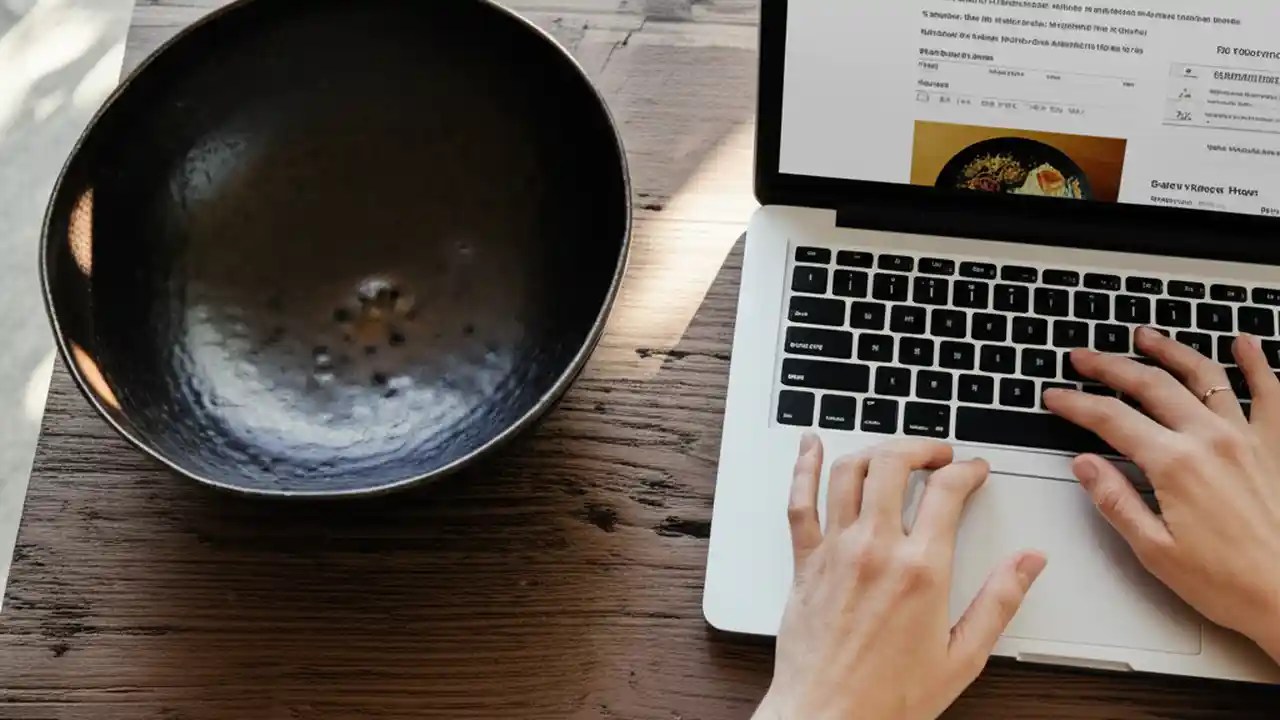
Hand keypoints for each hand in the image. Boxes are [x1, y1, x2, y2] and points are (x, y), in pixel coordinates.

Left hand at [755, 436, 1045, 719]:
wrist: (827, 717)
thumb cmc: (890, 697)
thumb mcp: (963, 656)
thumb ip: (1000, 601)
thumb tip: (1030, 562)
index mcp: (922, 570)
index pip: (947, 491)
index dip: (966, 470)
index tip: (974, 470)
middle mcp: (875, 549)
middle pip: (894, 464)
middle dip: (921, 447)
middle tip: (937, 454)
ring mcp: (835, 551)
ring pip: (849, 473)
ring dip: (874, 450)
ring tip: (892, 453)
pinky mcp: (804, 561)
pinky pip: (799, 501)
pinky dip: (803, 466)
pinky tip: (809, 445)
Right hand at [1044, 328, 1279, 661]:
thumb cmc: (1230, 584)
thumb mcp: (1154, 551)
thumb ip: (1116, 500)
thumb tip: (1084, 464)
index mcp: (1175, 465)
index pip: (1111, 419)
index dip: (1076, 404)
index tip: (1055, 397)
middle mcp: (1211, 440)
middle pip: (1150, 384)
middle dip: (1110, 366)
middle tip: (1083, 357)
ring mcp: (1248, 438)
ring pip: (1204, 375)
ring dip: (1170, 350)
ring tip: (1145, 336)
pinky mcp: (1277, 446)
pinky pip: (1269, 391)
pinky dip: (1257, 362)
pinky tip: (1244, 342)